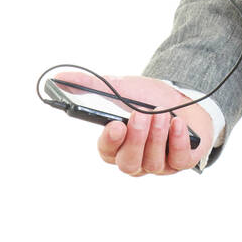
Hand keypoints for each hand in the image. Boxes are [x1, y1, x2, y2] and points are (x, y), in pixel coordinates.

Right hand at [61, 71, 213, 175]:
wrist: (183, 98)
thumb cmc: (148, 98)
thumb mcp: (120, 88)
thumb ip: (90, 85)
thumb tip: (58, 78)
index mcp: (116, 145)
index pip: (106, 152)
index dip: (110, 141)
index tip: (115, 125)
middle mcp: (135, 158)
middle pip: (128, 162)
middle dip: (136, 138)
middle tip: (142, 114)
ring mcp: (158, 163)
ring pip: (152, 162)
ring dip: (157, 135)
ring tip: (162, 113)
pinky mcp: (182, 161)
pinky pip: (180, 161)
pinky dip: (179, 142)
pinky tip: (178, 124)